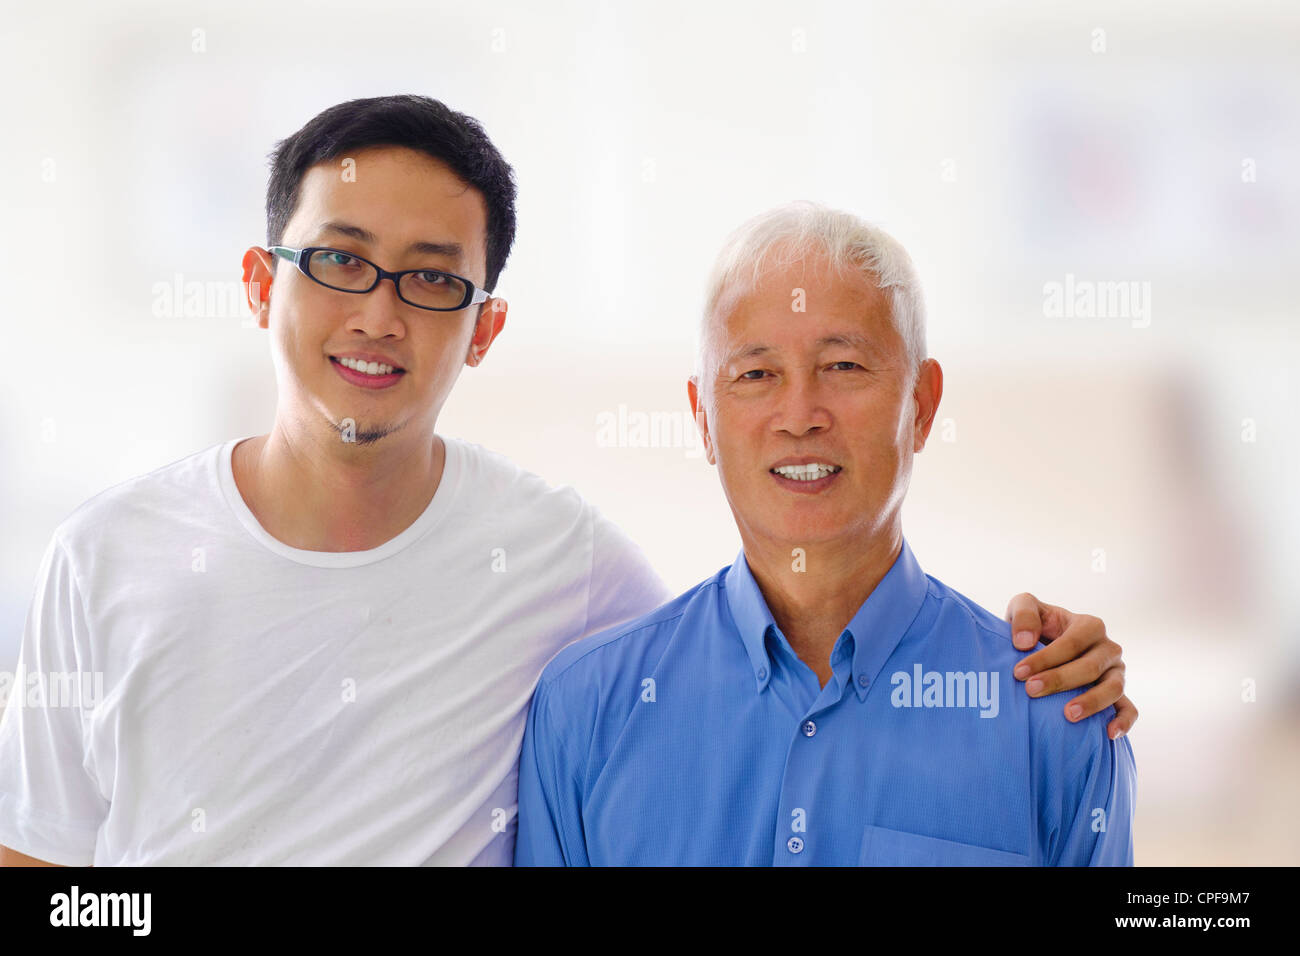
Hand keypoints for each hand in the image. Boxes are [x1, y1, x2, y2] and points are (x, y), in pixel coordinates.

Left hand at [1005, 593, 1135, 740]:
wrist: (1044, 646)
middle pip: (1090, 667)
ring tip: (1068, 715)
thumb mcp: (1024, 607)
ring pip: (1113, 688)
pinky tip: (1108, 733)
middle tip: (1031, 690)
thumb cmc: (1035, 627)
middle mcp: (1107, 648)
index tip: (1018, 672)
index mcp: (1089, 626)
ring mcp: (1116, 672)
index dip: (1046, 658)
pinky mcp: (1119, 695)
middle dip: (1060, 680)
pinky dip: (1123, 721)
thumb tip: (1024, 642)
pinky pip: (1129, 709)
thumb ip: (1023, 614)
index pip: (1071, 643)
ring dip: (1092, 702)